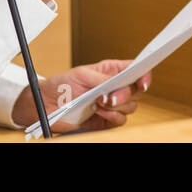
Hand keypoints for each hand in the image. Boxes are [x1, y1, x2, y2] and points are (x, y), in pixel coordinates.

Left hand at [11, 60, 151, 131]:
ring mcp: (111, 105)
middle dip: (125, 94)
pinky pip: (119, 121)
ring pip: (130, 107)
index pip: (135, 70)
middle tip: (109, 97)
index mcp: (111, 71)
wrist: (46, 105)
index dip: (144, 75)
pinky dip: (112, 117)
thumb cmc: (62, 84)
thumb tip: (116, 84)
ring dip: (117, 107)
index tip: (142, 82)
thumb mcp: (81, 74)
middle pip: (135, 91)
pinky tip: (99, 112)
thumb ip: (101, 78)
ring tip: (99, 103)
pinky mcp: (105, 120)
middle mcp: (114, 88)